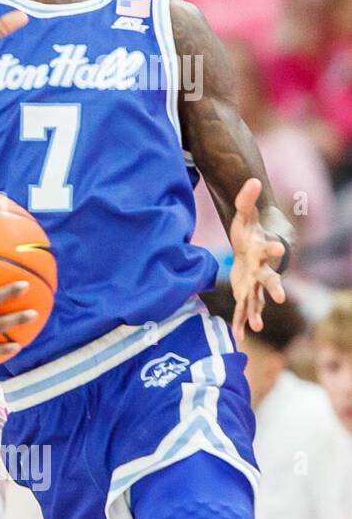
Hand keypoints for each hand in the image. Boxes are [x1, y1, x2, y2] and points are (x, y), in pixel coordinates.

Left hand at [228, 178, 286, 338]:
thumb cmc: (249, 231)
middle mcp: (263, 270)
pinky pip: (242, 310)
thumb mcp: (244, 214)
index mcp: (264, 250)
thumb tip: (253, 179)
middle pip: (270, 279)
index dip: (275, 247)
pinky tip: (237, 339)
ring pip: (257, 300)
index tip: (278, 247)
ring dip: (256, 313)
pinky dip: (240, 324)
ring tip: (257, 327)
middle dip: (274, 287)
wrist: (251, 249)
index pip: (272, 248)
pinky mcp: (244, 294)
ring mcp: (254, 284)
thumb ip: (247, 199)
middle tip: (281, 296)